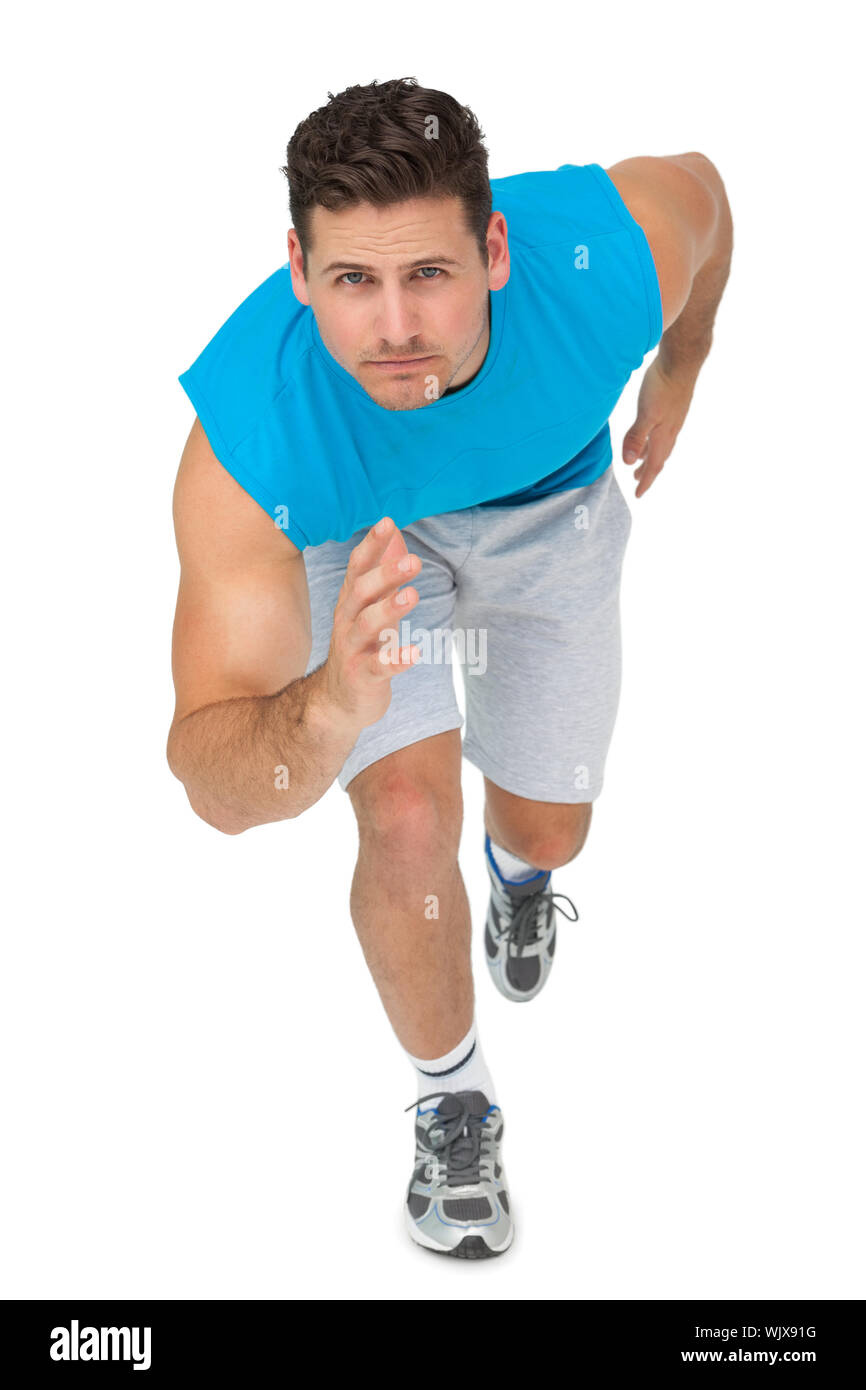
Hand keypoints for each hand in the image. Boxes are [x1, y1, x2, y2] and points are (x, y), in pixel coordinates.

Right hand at [323, 517, 422, 728]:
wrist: (338, 702)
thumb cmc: (360, 648)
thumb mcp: (371, 607)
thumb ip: (383, 572)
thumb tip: (395, 532)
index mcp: (351, 602)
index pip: (358, 568)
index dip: (371, 546)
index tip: (388, 522)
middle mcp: (347, 622)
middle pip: (362, 592)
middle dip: (386, 574)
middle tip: (414, 561)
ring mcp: (353, 650)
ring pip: (367, 626)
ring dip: (390, 609)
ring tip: (413, 595)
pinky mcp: (362, 677)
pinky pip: (379, 667)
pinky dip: (396, 658)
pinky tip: (416, 651)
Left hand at [621, 358, 697, 496]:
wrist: (682, 362)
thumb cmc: (663, 386)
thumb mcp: (646, 414)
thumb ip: (636, 437)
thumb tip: (627, 462)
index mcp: (663, 436)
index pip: (653, 465)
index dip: (645, 481)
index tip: (638, 495)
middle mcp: (670, 431)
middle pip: (658, 458)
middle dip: (647, 471)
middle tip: (637, 481)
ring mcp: (673, 419)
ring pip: (660, 445)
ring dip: (650, 456)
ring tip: (639, 461)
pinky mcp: (672, 408)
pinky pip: (662, 433)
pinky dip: (653, 441)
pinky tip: (648, 433)